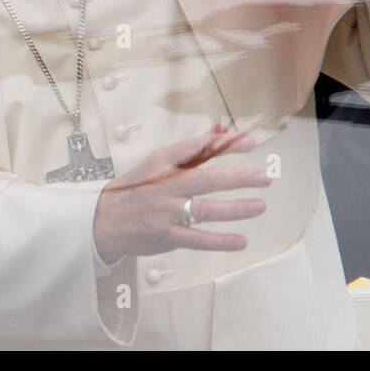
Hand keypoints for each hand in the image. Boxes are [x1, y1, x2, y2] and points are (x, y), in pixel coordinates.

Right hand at [92, 123, 270, 262]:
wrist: (104, 219)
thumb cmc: (140, 186)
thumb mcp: (161, 161)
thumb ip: (194, 148)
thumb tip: (222, 129)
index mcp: (164, 163)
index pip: (198, 149)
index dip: (225, 145)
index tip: (250, 142)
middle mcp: (166, 185)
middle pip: (206, 179)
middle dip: (238, 178)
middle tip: (264, 177)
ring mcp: (166, 212)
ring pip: (204, 210)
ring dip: (235, 209)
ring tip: (260, 205)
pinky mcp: (167, 236)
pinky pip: (197, 239)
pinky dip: (220, 241)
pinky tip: (241, 241)